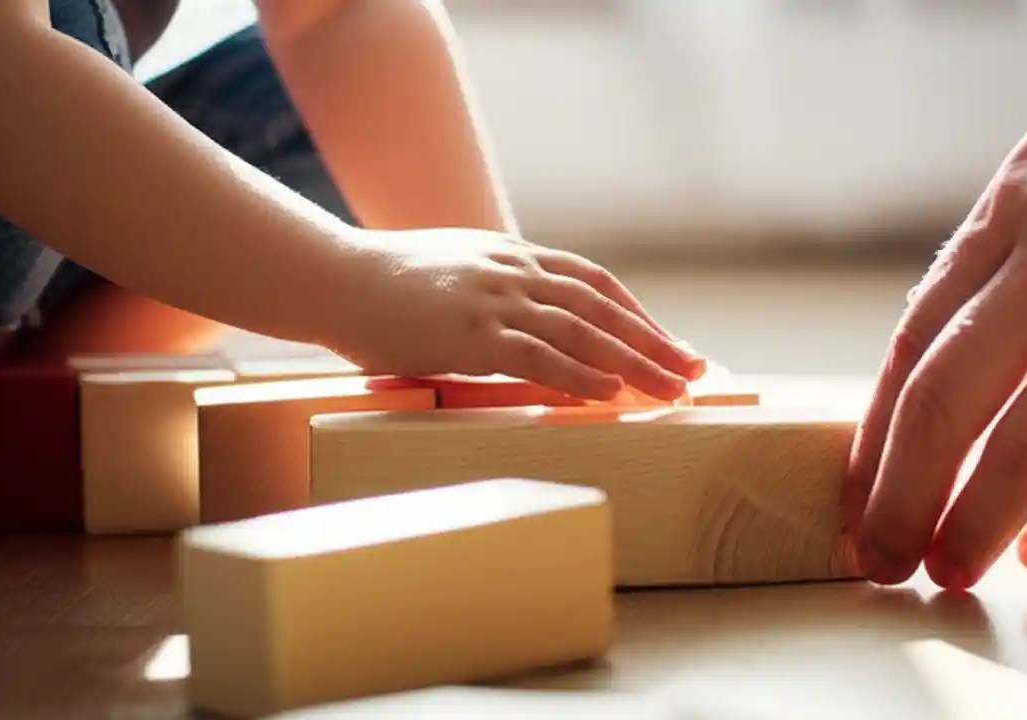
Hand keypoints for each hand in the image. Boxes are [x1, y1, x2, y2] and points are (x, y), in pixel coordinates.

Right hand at [327, 227, 705, 400]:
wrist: (331, 276)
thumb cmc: (386, 284)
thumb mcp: (456, 273)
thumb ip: (496, 291)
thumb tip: (524, 326)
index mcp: (514, 257)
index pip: (594, 283)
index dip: (636, 313)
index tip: (668, 341)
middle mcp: (514, 272)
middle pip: (602, 307)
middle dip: (653, 340)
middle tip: (694, 370)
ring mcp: (494, 299)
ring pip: (581, 331)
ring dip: (633, 362)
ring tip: (672, 390)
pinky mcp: (469, 332)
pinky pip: (537, 355)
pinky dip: (579, 374)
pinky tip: (612, 393)